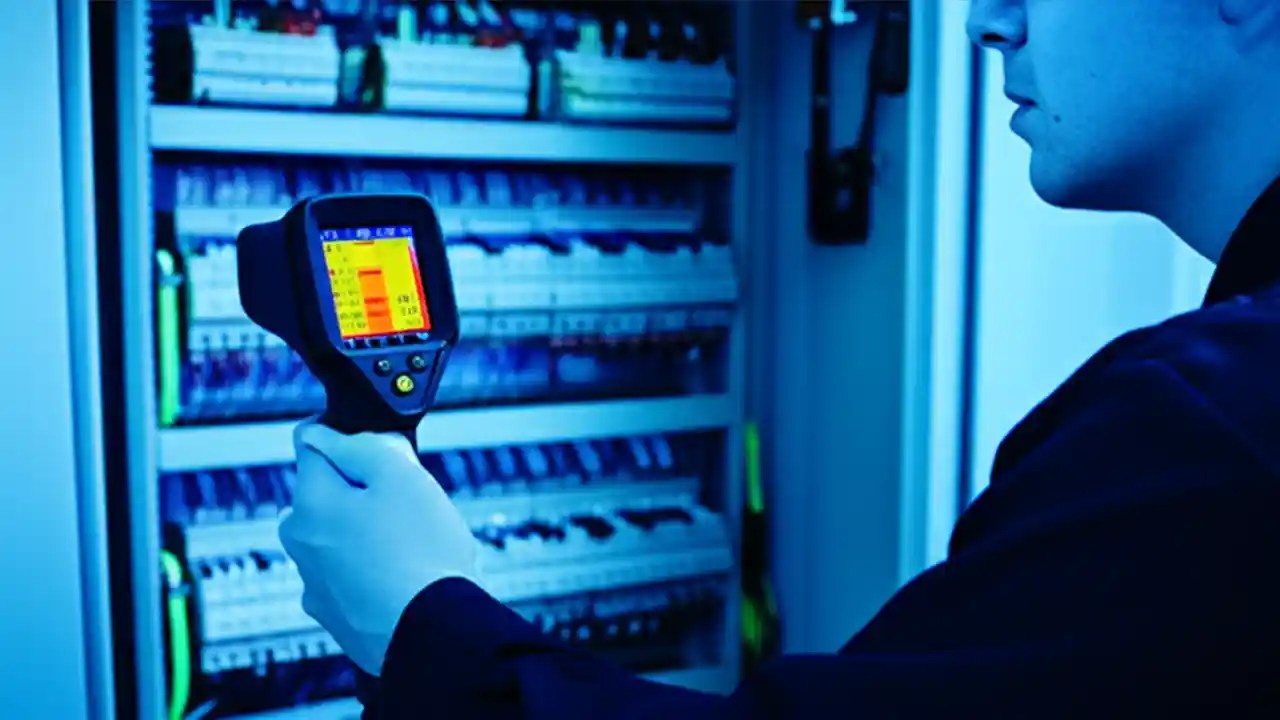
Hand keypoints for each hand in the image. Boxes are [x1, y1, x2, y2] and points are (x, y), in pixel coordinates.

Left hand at [279, 421, 478, 675]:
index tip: (375, 444)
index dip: (345, 434)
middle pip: (326, 494)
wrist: (436, 633)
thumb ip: (362, 444)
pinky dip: (370, 569)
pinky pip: (349, 574)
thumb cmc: (423, 554)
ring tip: (411, 544)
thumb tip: (331, 433)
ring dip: (365, 531)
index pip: (311, 443)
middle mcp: (300, 543)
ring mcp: (315, 583)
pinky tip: (403, 575)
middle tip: (405, 500)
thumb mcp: (402, 475)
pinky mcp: (336, 616)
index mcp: (310, 503)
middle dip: (359, 490)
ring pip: (338, 535)